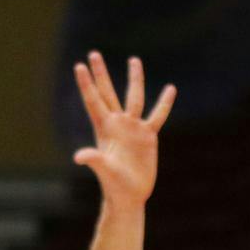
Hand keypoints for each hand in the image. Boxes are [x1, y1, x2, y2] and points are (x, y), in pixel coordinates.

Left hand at [72, 52, 172, 208]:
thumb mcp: (104, 171)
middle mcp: (117, 124)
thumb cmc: (114, 186)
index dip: (86, 83)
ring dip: (134, 79)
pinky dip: (164, 103)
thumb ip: (94, 160)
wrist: (129, 196)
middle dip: (101, 73)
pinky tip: (170, 89)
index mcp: (104, 129)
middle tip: (93, 53)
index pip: (94, 101)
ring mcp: (133, 128)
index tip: (79, 65)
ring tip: (134, 59)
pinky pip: (157, 115)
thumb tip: (79, 157)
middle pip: (108, 92)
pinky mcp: (148, 136)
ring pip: (134, 97)